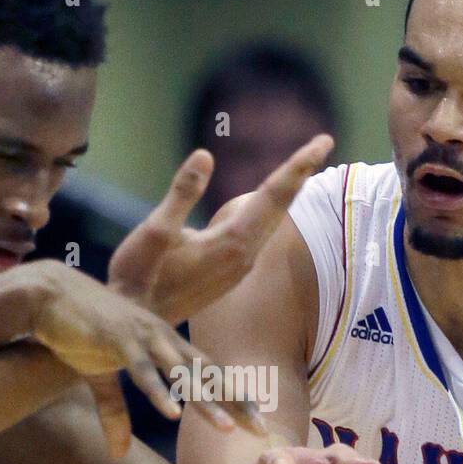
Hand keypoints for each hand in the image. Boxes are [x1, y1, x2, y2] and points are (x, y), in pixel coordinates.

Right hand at [25, 261, 247, 456]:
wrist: (50, 296)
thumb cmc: (79, 332)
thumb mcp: (99, 377)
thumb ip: (114, 414)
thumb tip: (120, 454)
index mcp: (164, 344)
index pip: (209, 373)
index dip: (234, 396)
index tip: (258, 423)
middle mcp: (161, 338)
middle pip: (207, 374)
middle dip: (235, 403)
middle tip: (260, 430)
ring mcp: (141, 336)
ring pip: (180, 374)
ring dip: (203, 401)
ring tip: (226, 428)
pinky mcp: (115, 339)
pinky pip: (141, 370)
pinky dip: (157, 391)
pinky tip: (171, 412)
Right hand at [108, 134, 333, 325]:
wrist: (139, 322)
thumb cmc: (140, 277)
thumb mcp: (155, 231)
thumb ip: (182, 193)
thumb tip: (206, 154)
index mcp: (231, 242)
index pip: (274, 195)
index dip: (298, 165)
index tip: (323, 141)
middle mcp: (244, 255)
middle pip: (282, 206)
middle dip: (302, 172)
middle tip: (323, 142)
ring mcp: (239, 267)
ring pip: (273, 221)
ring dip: (289, 191)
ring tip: (304, 166)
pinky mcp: (230, 273)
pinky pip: (261, 233)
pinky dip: (273, 210)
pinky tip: (271, 202)